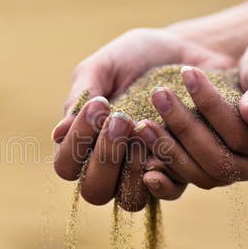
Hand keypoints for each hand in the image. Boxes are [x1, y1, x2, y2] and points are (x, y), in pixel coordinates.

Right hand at [52, 27, 234, 210]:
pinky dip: (165, 175)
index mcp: (84, 143)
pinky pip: (169, 191)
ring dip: (131, 169)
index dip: (76, 143)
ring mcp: (144, 174)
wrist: (190, 48)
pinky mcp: (179, 172)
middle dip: (104, 157)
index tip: (98, 105)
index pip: (66, 165)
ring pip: (130, 200)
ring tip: (143, 129)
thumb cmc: (138, 57)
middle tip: (121, 119)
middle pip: (95, 191)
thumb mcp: (104, 67)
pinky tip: (164, 149)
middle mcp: (111, 166)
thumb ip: (81, 97)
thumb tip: (57, 135)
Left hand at [143, 27, 247, 190]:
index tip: (188, 74)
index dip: (214, 110)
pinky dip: (170, 163)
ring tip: (142, 122)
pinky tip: (141, 150)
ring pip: (206, 175)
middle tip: (158, 97)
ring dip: (170, 150)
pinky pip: (196, 174)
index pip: (246, 137)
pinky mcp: (228, 167)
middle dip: (185, 131)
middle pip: (223, 164)